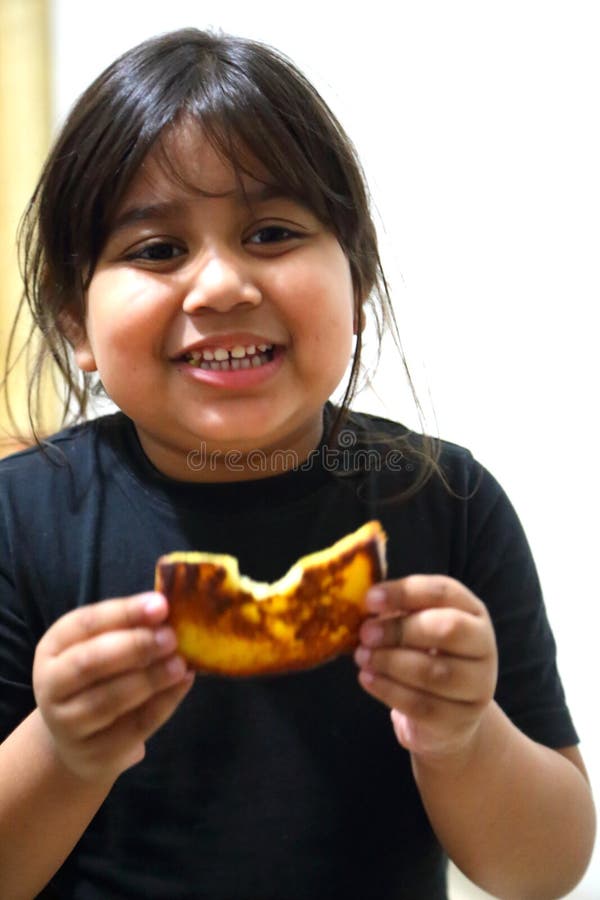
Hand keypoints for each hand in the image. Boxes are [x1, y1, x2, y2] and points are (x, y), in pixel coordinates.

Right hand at [33, 592, 193, 783]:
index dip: (125, 613)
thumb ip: (129, 629)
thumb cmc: (98, 678)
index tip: (161, 605)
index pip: (86, 624)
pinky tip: (183, 684)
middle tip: (172, 637)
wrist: (79, 739)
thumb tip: (167, 609)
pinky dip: (163, 703)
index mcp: (53, 647)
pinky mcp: (95, 753)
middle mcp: (50, 685)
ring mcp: (68, 724)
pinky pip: (133, 726)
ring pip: (109, 700)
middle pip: (89, 663)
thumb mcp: (102, 647)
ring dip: (150, 679)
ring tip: (180, 664)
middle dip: (135, 647)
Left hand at [355, 575, 497, 762]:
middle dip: (400, 630)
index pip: (444, 592)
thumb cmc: (426, 655)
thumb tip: (367, 601)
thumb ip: (397, 610)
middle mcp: (483, 645)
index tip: (370, 599)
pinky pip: (422, 705)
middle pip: (448, 629)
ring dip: (390, 662)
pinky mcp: (461, 719)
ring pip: (435, 672)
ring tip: (362, 657)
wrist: (446, 713)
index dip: (405, 592)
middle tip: (365, 633)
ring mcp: (478, 685)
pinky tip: (367, 678)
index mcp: (472, 611)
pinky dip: (389, 690)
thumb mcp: (416, 626)